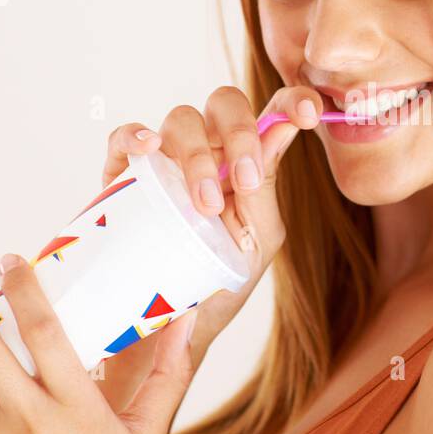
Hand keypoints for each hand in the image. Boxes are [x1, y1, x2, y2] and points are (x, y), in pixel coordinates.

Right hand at [93, 85, 321, 411]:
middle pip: (225, 104)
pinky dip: (135, 135)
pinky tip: (148, 149)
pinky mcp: (124, 175)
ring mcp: (167, 159)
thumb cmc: (218, 284)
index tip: (308, 114)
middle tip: (243, 182)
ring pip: (180, 119)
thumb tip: (285, 130)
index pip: (274, 113)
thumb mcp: (255, 241)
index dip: (293, 102)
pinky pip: (125, 139)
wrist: (166, 332)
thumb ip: (265, 188)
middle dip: (240, 133)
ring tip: (203, 206)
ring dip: (197, 156)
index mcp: (249, 162)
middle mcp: (211, 150)